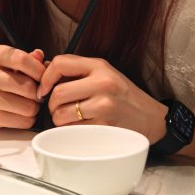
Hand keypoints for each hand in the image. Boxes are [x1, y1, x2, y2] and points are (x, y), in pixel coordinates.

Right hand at [0, 46, 45, 128]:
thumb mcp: (11, 61)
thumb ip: (30, 59)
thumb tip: (46, 64)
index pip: (22, 60)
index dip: (39, 71)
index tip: (44, 78)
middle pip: (27, 87)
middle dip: (38, 92)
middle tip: (37, 93)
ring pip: (28, 107)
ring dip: (34, 107)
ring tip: (29, 102)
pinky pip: (23, 121)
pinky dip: (28, 119)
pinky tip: (22, 112)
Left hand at [38, 54, 166, 142]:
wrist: (151, 118)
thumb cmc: (123, 96)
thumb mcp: (103, 73)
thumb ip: (76, 71)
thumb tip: (43, 69)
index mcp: (99, 66)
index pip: (60, 63)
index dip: (45, 77)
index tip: (43, 88)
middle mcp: (102, 83)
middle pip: (58, 93)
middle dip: (51, 103)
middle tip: (56, 108)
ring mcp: (104, 106)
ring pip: (61, 114)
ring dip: (59, 119)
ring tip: (69, 118)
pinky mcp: (105, 127)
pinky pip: (73, 130)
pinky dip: (70, 131)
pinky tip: (79, 127)